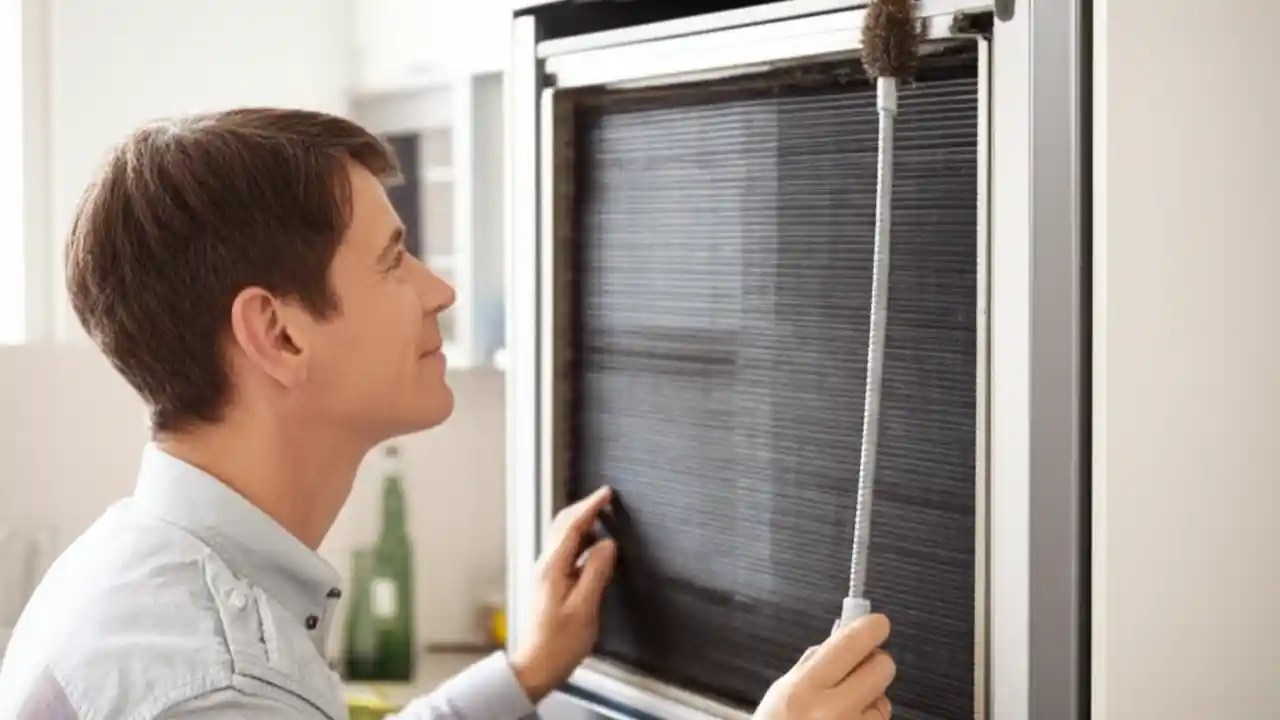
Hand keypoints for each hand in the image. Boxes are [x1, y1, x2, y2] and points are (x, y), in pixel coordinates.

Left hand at [511, 487, 617, 702]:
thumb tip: (607, 545)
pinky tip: (593, 549)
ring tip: (603, 518)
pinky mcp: (550, 584)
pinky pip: (566, 553)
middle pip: (563, 526)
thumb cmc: (559, 644)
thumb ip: (596, 573)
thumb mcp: (584, 608)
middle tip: (606, 499)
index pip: (572, 526)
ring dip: (582, 524)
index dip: (590, 506)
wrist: (536, 666)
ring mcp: (546, 575)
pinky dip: (580, 542)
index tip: (606, 493)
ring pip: (563, 539)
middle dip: (584, 509)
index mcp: (552, 568)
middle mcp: (546, 566)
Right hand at [754, 614, 895, 719]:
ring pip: (884, 700)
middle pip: (882, 668)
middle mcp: (834, 710)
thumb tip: (844, 634)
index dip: (871, 628)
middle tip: (860, 668)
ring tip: (845, 711)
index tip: (878, 624)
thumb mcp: (783, 690)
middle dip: (875, 664)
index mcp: (806, 687)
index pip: (851, 644)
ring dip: (871, 699)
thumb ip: (813, 663)